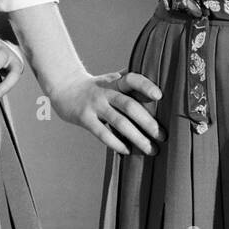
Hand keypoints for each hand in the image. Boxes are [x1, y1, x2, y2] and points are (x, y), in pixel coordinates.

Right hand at [49, 70, 164, 155]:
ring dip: (138, 138)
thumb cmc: (96, 87)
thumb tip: (157, 77)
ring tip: (152, 150)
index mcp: (115, 81)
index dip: (145, 85)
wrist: (64, 88)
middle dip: (148, 123)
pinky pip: (103, 133)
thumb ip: (129, 80)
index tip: (159, 96)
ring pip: (119, 123)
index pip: (132, 79)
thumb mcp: (111, 79)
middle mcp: (106, 92)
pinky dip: (117, 143)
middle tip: (163, 136)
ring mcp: (95, 105)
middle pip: (129, 106)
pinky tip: (128, 151)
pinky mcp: (85, 118)